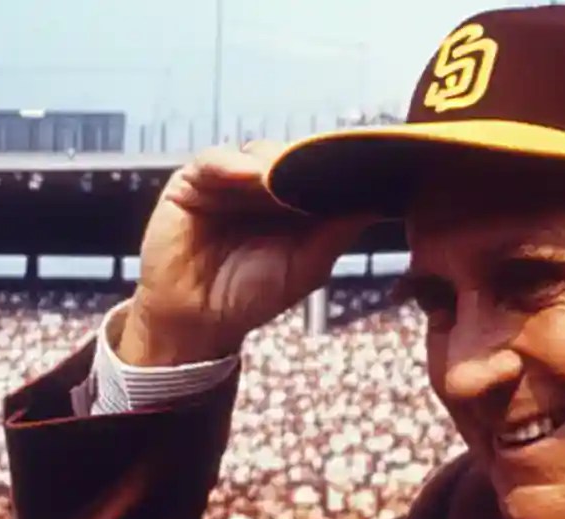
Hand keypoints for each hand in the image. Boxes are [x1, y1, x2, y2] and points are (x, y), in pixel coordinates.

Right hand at [118, 140, 378, 365]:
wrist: (198, 320)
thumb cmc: (251, 295)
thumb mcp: (305, 268)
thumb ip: (335, 236)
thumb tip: (371, 206)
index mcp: (295, 204)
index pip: (321, 173)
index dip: (337, 170)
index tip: (359, 170)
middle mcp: (264, 187)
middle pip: (293, 157)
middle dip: (309, 161)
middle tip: (326, 167)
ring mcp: (229, 180)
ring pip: (258, 153)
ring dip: (274, 161)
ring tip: (287, 175)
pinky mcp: (193, 181)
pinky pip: (213, 160)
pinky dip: (231, 163)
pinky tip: (248, 174)